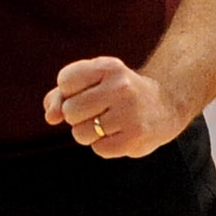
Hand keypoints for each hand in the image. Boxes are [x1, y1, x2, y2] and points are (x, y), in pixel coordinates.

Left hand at [43, 56, 189, 158]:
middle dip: (77, 115)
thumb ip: (61, 95)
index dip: (69, 91)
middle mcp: (120, 87)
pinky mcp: (136, 137)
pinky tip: (119, 134)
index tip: (86, 90)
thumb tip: (51, 117)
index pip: (65, 81)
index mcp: (108, 66)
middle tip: (98, 110)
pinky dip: (103, 145)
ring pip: (80, 134)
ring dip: (89, 133)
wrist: (165, 104)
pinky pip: (99, 149)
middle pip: (70, 111)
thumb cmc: (117, 92)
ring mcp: (129, 113)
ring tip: (109, 124)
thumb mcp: (92, 82)